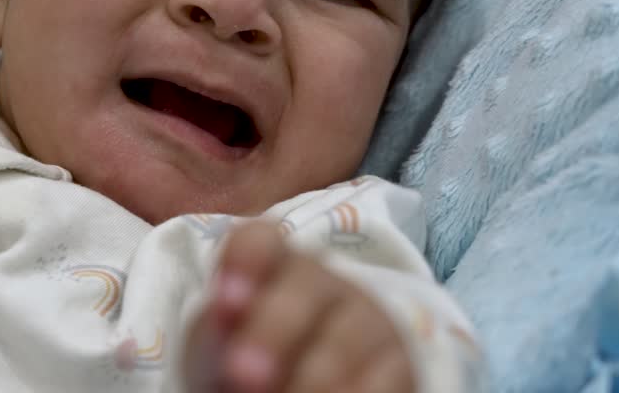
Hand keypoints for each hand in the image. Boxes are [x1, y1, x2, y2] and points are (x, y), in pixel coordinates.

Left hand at [183, 220, 414, 392]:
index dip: (245, 261)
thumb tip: (223, 316)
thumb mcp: (220, 347)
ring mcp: (370, 321)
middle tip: (242, 376)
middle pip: (306, 288)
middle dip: (273, 332)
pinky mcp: (401, 364)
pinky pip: (384, 380)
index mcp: (272, 266)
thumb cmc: (248, 362)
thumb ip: (217, 329)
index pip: (260, 241)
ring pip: (345, 340)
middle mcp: (325, 283)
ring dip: (311, 377)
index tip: (223, 302)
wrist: (291, 390)